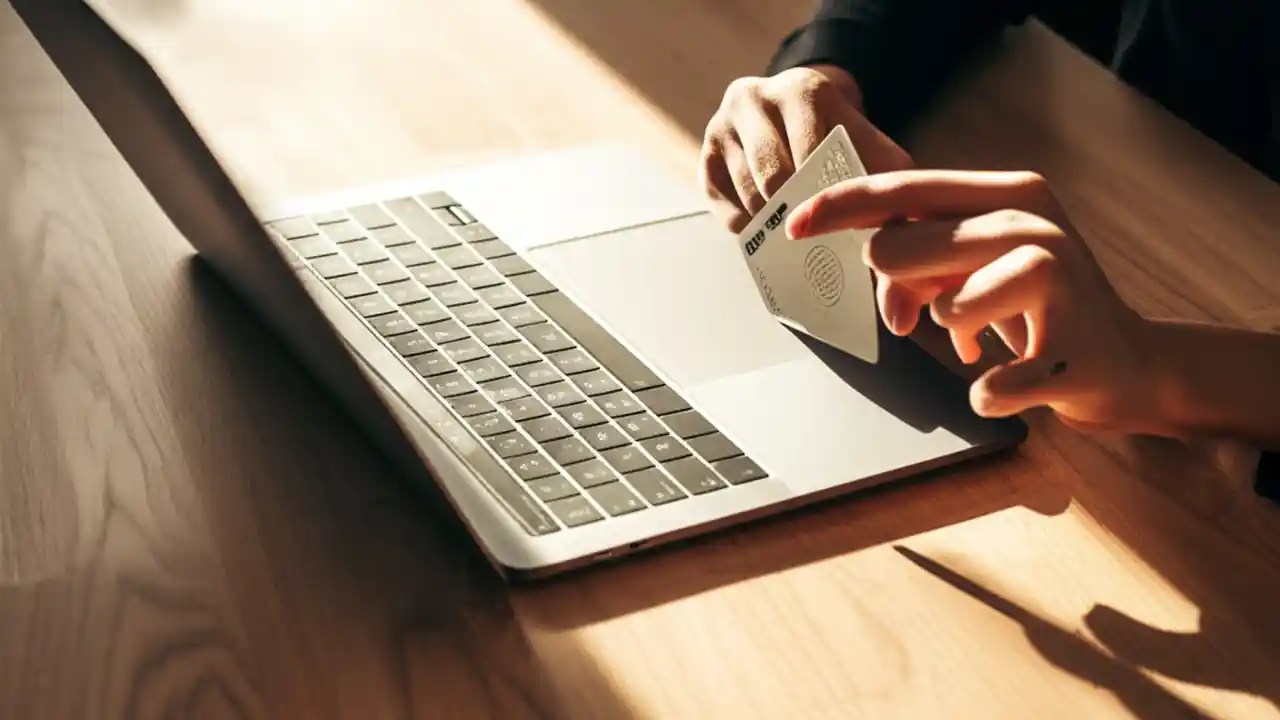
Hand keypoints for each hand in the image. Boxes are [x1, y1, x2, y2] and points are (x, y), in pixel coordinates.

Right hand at [699, 65, 912, 232]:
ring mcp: (722, 126)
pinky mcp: (704, 157)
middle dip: (795, 211)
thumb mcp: (865, 138)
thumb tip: (887, 221)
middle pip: (772, 174)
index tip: (838, 223)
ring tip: (794, 238)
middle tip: (815, 237)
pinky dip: (748, 228)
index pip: (810, 152)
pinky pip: (724, 208)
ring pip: (748, 194)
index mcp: (801, 90)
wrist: (795, 110)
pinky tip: (767, 232)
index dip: (823, 194)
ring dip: (773, 223)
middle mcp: (752, 98)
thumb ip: (882, 170)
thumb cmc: (835, 134)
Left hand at [787, 169, 1163, 434]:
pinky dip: (987, 392)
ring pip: (943, 307)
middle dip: (896, 287)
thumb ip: (921, 255)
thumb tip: (879, 283)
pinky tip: (1001, 385)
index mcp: (1011, 194)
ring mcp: (1063, 283)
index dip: (841, 206)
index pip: (904, 188)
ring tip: (988, 334)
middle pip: (901, 247)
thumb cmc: (1036, 306)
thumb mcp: (978, 263)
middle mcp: (1037, 226)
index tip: (792, 227)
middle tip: (924, 313)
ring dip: (952, 330)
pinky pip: (992, 383)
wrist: (1130, 363)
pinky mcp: (1073, 352)